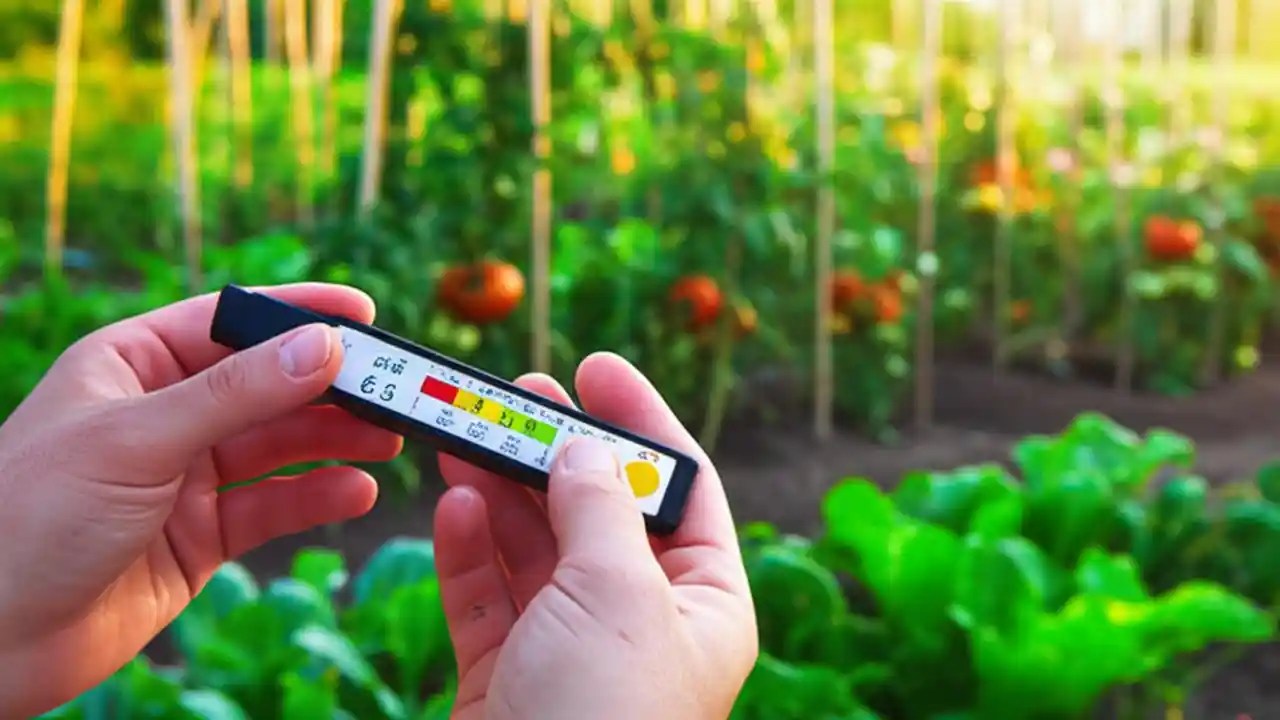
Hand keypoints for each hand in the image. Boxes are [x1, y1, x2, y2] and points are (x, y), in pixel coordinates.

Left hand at [0, 284, 402, 717]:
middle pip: (266, 386)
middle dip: (330, 388)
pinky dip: (315, 498)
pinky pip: (271, 506)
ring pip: (278, 447)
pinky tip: (355, 492)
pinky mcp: (201, 535)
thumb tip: (323, 346)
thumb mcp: (138, 439)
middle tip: (395, 390)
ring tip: (391, 440)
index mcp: (133, 365)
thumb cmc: (30, 517)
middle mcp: (164, 415)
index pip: (229, 321)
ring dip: (334, 442)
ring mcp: (185, 477)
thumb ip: (236, 394)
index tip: (363, 312)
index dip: (297, 313)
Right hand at [433, 352, 757, 719]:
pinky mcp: (507, 677)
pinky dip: (469, 550)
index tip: (597, 367)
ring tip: (464, 438)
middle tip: (513, 396)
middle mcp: (640, 625)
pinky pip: (487, 597)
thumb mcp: (618, 593)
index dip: (641, 421)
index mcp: (702, 605)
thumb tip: (583, 444)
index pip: (680, 489)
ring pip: (533, 549)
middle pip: (596, 511)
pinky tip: (454, 506)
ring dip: (501, 490)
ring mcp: (569, 652)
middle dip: (555, 451)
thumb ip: (599, 504)